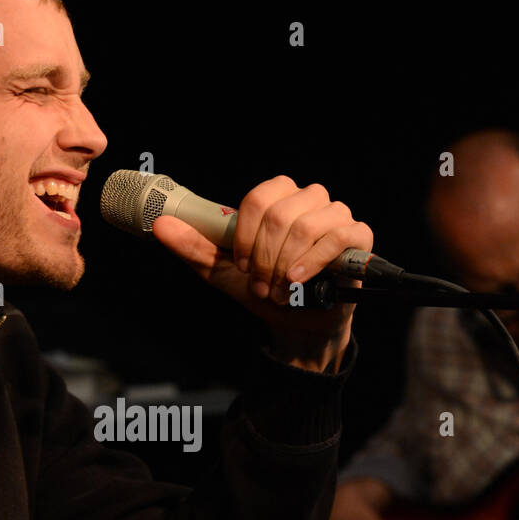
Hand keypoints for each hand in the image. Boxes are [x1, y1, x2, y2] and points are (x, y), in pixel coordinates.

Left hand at [151, 176, 373, 370]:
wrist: (299, 322)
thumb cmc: (265, 289)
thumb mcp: (222, 271)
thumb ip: (194, 247)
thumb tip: (159, 226)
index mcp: (278, 198)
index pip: (259, 198)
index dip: (246, 234)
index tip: (242, 263)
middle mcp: (309, 199)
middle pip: (281, 214)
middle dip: (265, 258)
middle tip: (261, 286)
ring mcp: (336, 215)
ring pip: (307, 225)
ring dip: (286, 264)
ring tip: (281, 290)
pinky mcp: (358, 236)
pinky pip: (338, 237)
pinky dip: (314, 261)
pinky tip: (299, 280)